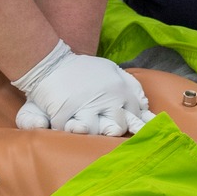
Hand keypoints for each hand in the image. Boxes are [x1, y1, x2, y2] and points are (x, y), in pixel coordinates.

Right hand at [12, 41, 152, 134]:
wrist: (51, 62)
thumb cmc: (83, 69)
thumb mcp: (111, 69)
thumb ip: (131, 85)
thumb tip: (145, 106)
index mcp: (119, 89)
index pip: (136, 115)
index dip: (131, 123)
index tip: (122, 125)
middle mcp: (107, 98)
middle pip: (119, 128)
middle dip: (111, 130)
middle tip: (102, 126)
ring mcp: (85, 106)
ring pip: (97, 132)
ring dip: (89, 131)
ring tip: (83, 125)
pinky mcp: (65, 112)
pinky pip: (69, 131)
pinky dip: (67, 130)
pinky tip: (66, 124)